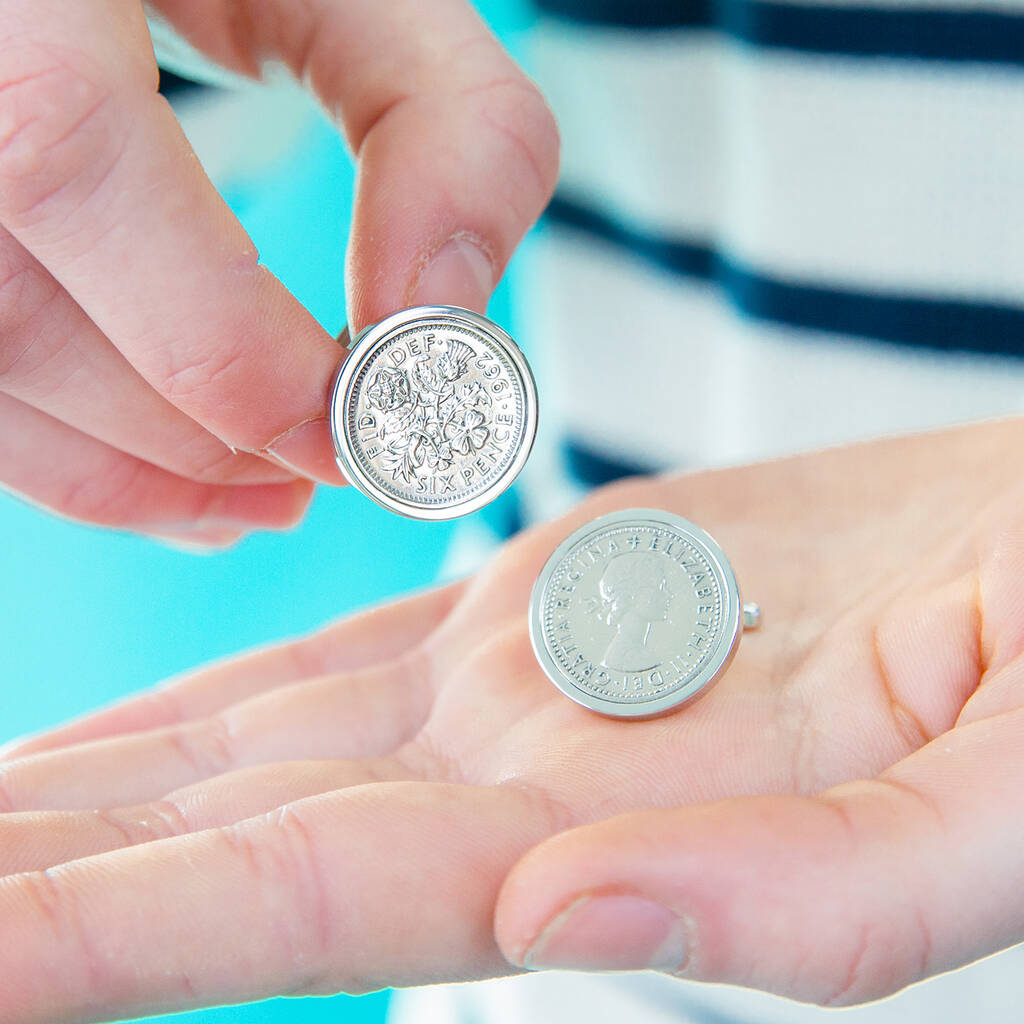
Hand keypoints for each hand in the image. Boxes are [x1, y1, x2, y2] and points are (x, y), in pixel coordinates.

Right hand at [0, 0, 557, 541]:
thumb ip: (443, 120)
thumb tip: (441, 313)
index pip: (66, 167)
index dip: (224, 342)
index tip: (351, 427)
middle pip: (15, 312)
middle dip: (198, 435)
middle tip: (329, 469)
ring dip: (133, 473)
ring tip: (267, 497)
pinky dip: (73, 453)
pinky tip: (170, 476)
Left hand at [2, 418, 1022, 1021]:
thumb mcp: (1000, 794)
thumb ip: (819, 896)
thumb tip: (572, 921)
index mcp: (615, 843)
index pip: (303, 906)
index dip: (111, 937)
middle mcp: (527, 782)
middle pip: (233, 842)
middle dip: (52, 872)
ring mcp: (517, 688)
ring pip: (256, 749)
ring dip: (95, 790)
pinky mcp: (539, 594)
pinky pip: (333, 649)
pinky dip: (213, 691)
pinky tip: (114, 727)